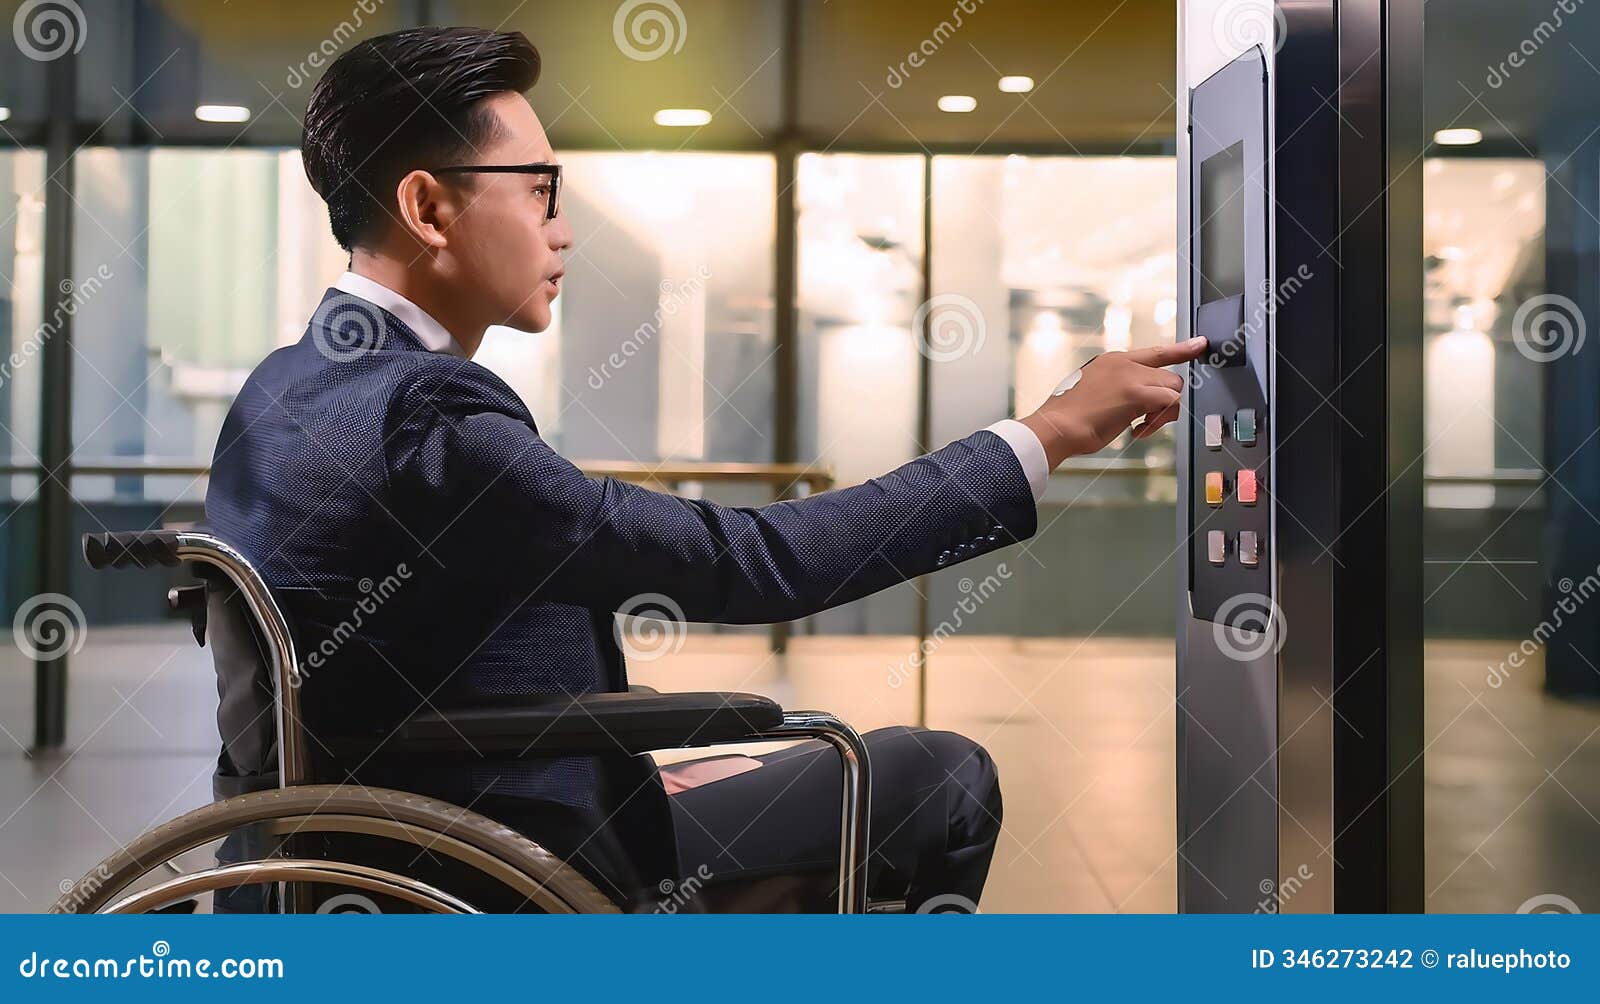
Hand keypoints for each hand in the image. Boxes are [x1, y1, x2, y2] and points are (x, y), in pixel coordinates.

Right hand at [1018, 336, 1207, 469]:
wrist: (1056, 426)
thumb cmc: (1068, 417)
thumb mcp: (1092, 392)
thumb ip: (1116, 390)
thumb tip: (1137, 406)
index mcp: (1112, 361)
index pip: (1154, 352)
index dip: (1180, 350)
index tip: (1198, 344)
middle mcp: (1124, 363)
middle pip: (1169, 377)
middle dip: (1164, 402)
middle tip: (1147, 421)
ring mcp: (1131, 376)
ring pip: (1172, 389)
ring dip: (1163, 413)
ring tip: (1141, 426)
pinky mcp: (1137, 393)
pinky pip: (1169, 403)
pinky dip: (1159, 421)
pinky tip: (1138, 430)